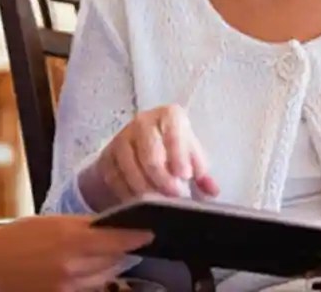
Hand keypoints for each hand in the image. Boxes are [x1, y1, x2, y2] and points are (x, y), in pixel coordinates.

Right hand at [0, 215, 152, 291]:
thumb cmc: (17, 237)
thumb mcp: (51, 222)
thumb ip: (82, 226)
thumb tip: (108, 226)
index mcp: (71, 238)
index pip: (117, 240)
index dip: (137, 237)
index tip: (149, 233)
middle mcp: (73, 264)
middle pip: (116, 261)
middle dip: (125, 252)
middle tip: (130, 243)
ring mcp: (69, 285)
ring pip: (106, 277)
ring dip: (113, 267)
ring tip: (113, 257)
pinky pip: (90, 289)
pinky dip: (95, 280)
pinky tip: (90, 271)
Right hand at [81, 104, 219, 210]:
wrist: (140, 144)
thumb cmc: (172, 148)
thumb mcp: (190, 154)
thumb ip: (202, 172)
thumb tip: (212, 191)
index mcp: (169, 116)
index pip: (173, 130)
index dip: (178, 153)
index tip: (185, 175)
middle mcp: (143, 122)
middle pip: (150, 151)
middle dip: (163, 177)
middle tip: (175, 195)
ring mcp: (122, 138)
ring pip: (131, 167)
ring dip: (146, 188)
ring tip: (158, 203)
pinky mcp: (107, 157)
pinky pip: (116, 179)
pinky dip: (128, 194)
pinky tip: (140, 204)